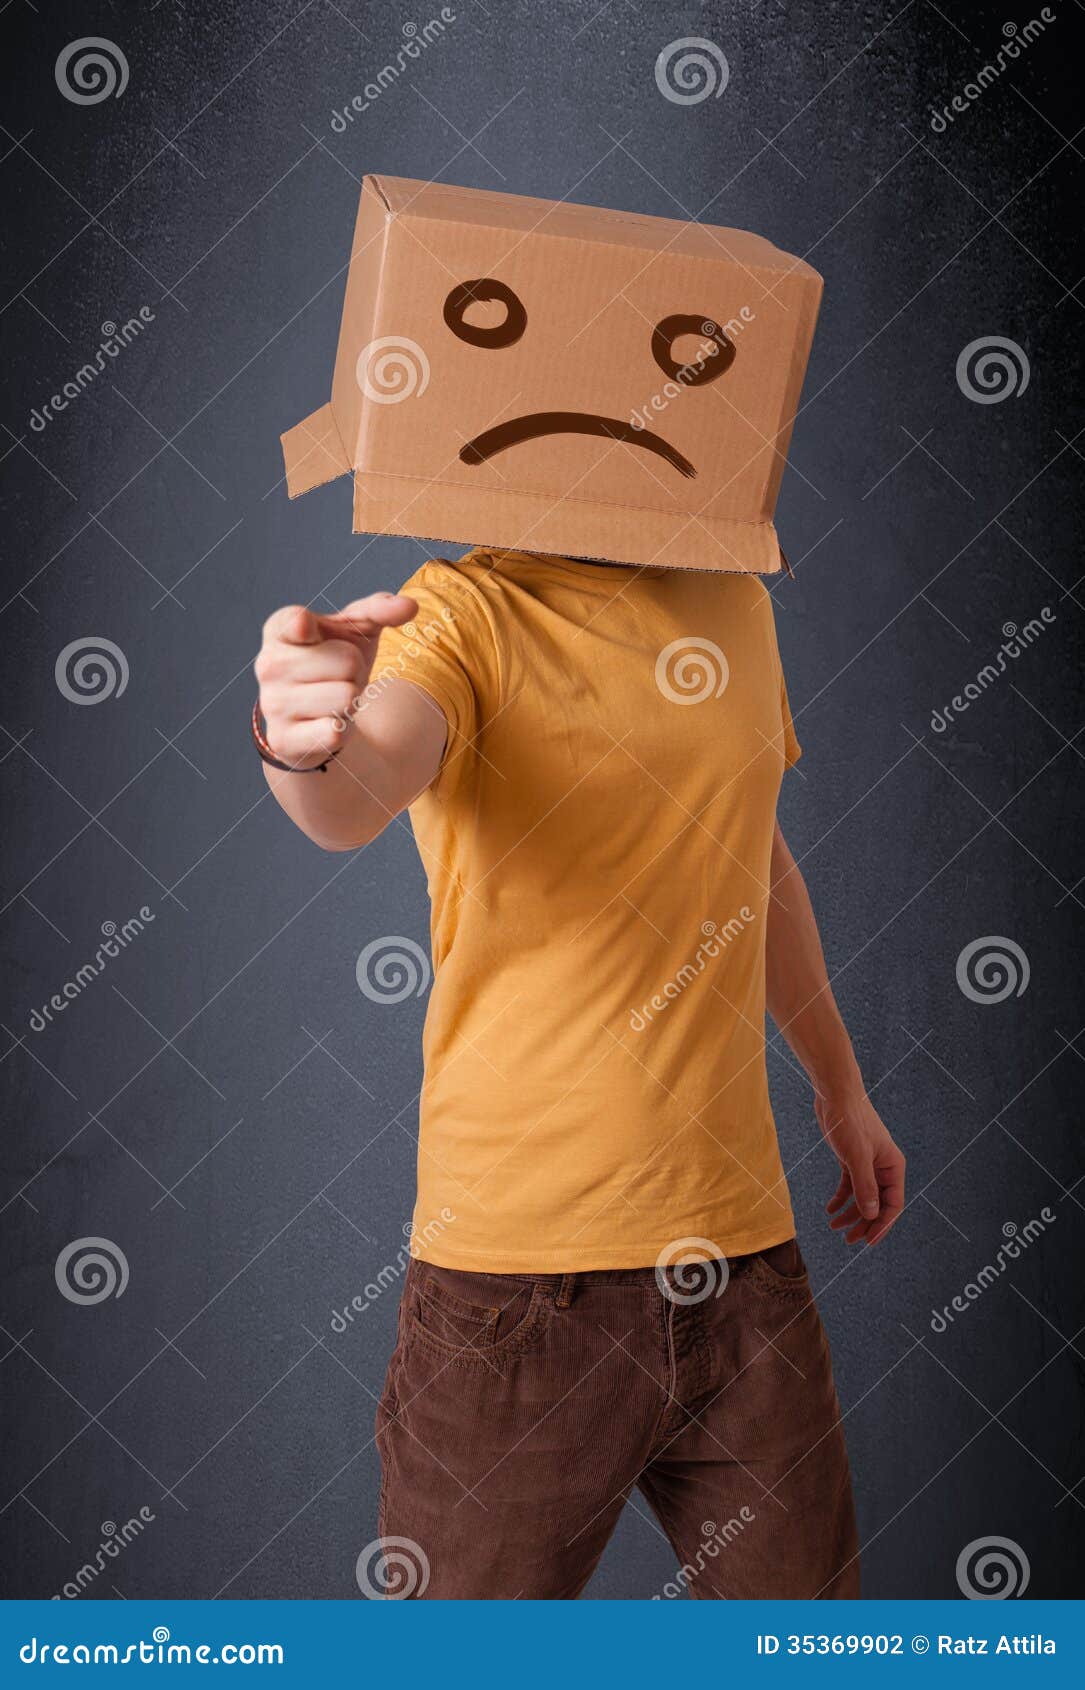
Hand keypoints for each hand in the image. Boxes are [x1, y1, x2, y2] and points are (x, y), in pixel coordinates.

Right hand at [255, 593, 416, 770]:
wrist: (314, 714)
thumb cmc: (335, 660)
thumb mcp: (357, 628)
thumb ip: (381, 609)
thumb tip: (410, 606)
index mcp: (280, 630)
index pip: (298, 621)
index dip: (311, 627)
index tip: (306, 631)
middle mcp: (268, 665)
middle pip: (347, 662)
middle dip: (355, 671)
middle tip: (338, 677)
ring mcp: (272, 704)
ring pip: (346, 697)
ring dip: (351, 701)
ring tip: (334, 698)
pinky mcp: (283, 740)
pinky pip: (336, 731)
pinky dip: (342, 729)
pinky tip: (326, 723)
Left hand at [817, 1088, 905, 1247]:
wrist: (835, 1095)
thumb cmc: (849, 1122)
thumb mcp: (856, 1156)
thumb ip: (864, 1186)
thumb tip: (871, 1215)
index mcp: (892, 1167)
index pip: (892, 1204)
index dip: (882, 1225)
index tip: (868, 1242)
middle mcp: (883, 1168)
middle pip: (877, 1204)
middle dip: (864, 1224)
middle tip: (850, 1240)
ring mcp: (867, 1164)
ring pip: (862, 1197)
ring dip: (850, 1213)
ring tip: (834, 1227)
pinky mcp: (851, 1159)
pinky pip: (849, 1186)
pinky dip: (841, 1198)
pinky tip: (829, 1209)